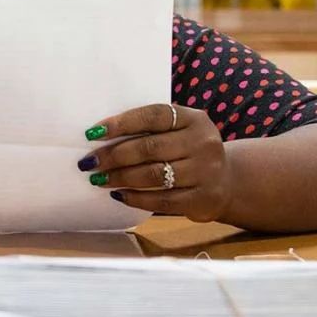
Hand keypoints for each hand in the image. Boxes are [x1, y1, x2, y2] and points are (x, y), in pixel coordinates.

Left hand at [80, 103, 233, 222]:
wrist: (227, 181)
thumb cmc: (188, 151)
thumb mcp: (179, 131)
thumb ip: (151, 129)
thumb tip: (100, 135)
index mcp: (194, 119)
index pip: (153, 116)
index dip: (121, 123)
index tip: (92, 132)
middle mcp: (203, 142)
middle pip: (149, 147)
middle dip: (113, 155)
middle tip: (89, 162)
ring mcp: (206, 172)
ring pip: (154, 175)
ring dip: (120, 178)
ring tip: (99, 179)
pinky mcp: (203, 199)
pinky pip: (162, 200)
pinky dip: (136, 198)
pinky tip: (119, 195)